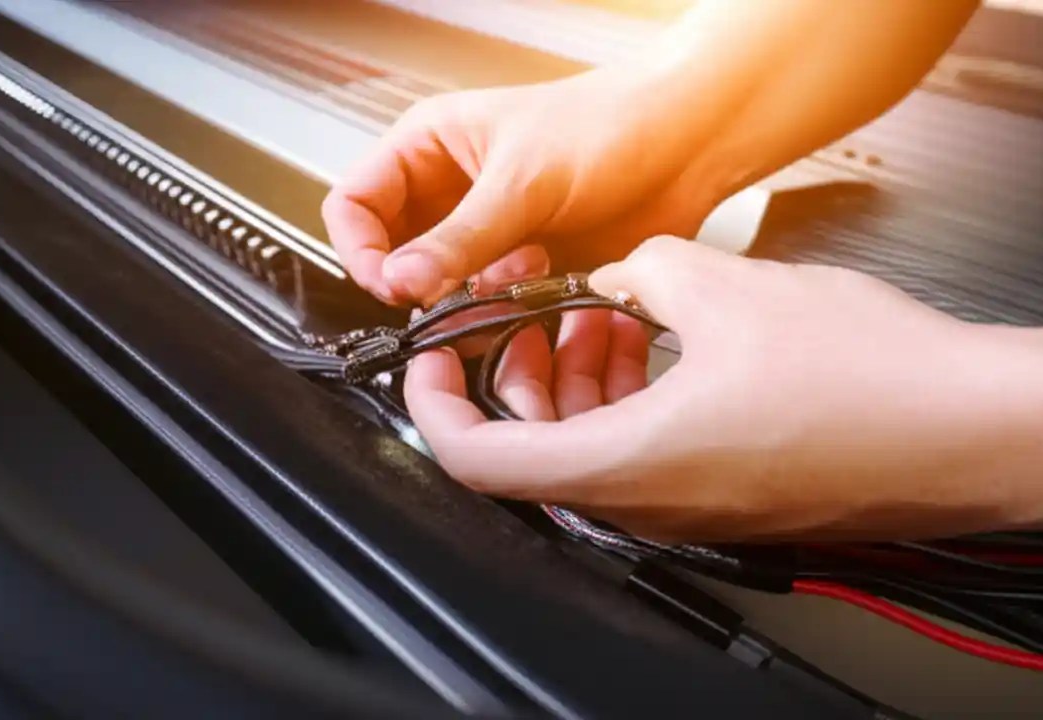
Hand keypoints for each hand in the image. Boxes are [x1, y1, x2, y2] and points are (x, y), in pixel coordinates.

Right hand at [321, 66, 742, 307]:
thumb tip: (402, 281)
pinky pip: (492, 305)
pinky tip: (542, 283)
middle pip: (397, 256)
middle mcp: (452, 193)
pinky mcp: (526, 267)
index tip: (390, 283)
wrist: (687, 146)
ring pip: (445, 289)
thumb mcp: (522, 180)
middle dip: (422, 283)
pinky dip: (508, 309)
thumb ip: (459, 238)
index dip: (362, 248)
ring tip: (512, 278)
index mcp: (430, 148)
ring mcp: (489, 233)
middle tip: (448, 295)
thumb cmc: (609, 125)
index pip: (356, 204)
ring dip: (471, 298)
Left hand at [403, 236, 1042, 542]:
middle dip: (519, 375)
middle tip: (540, 316)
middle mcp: (653, 506)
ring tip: (611, 315)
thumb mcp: (725, 288)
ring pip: (595, 454)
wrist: (976, 431)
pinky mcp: (735, 499)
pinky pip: (651, 458)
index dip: (433, 406)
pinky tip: (666, 342)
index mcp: (630, 466)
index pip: (478, 461)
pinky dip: (633, 402)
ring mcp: (695, 511)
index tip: (433, 359)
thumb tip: (628, 273)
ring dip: (581, 384)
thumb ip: (645, 271)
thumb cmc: (873, 382)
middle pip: (534, 454)